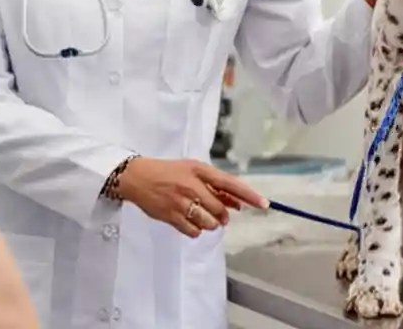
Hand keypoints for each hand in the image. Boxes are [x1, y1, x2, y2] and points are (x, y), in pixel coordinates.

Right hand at [116, 158, 266, 238]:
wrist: (138, 177)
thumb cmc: (169, 172)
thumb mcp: (193, 171)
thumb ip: (215, 186)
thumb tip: (238, 203)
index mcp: (199, 171)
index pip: (230, 184)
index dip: (249, 195)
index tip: (264, 204)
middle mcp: (192, 186)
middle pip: (220, 209)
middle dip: (223, 215)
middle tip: (218, 214)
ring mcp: (181, 202)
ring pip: (209, 223)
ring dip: (210, 224)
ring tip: (200, 216)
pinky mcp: (171, 216)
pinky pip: (194, 231)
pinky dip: (196, 230)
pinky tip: (189, 221)